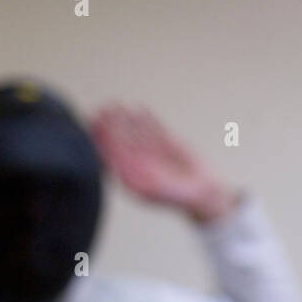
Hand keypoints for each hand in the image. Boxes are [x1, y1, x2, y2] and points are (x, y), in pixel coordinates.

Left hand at [90, 104, 238, 223]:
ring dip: (126, 120)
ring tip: (117, 105)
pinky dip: (148, 120)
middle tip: (103, 110)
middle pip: (121, 143)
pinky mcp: (166, 146)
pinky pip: (155, 130)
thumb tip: (122, 171)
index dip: (105, 141)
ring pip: (136, 134)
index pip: (114, 157)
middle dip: (112, 127)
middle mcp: (138, 165)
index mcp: (131, 178)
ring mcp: (152, 155)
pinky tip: (140, 108)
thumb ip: (140, 179)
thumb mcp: (157, 189)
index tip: (98, 128)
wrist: (203, 193)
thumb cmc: (179, 196)